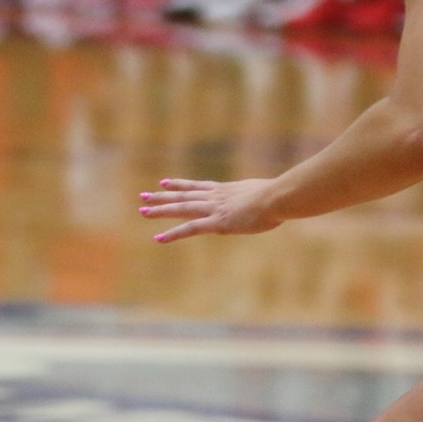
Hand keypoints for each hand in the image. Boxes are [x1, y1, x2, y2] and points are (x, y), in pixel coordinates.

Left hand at [138, 177, 283, 242]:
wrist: (278, 197)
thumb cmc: (280, 196)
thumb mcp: (265, 193)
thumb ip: (257, 197)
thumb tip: (267, 200)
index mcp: (226, 190)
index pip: (197, 186)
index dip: (180, 184)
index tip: (165, 182)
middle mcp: (215, 197)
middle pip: (183, 195)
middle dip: (162, 196)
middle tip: (144, 196)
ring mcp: (214, 209)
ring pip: (181, 208)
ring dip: (161, 210)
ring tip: (142, 211)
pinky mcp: (217, 223)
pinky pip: (189, 229)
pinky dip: (173, 234)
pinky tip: (159, 238)